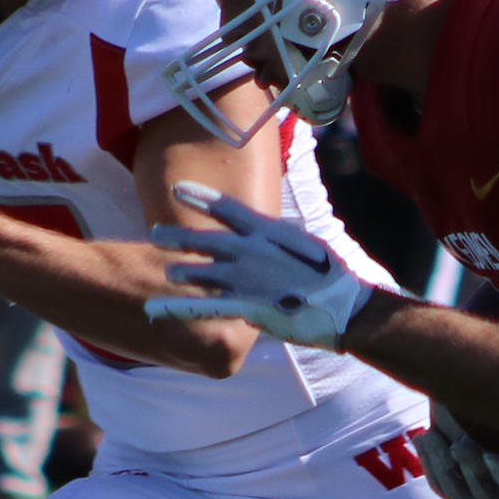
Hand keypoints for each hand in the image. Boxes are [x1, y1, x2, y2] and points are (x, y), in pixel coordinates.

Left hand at [145, 181, 373, 349]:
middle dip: (179, 237)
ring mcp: (246, 278)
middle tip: (156, 233)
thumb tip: (275, 229)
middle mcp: (251, 251)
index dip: (201, 196)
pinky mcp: (246, 305)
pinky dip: (177, 309)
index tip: (179, 188)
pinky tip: (155, 310)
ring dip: (182, 273)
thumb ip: (281, 237)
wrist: (343, 306)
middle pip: (206, 240)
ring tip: (168, 274)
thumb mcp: (306, 245)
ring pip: (202, 273)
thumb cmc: (329, 276)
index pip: (228, 209)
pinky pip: (205, 306)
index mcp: (267, 231)